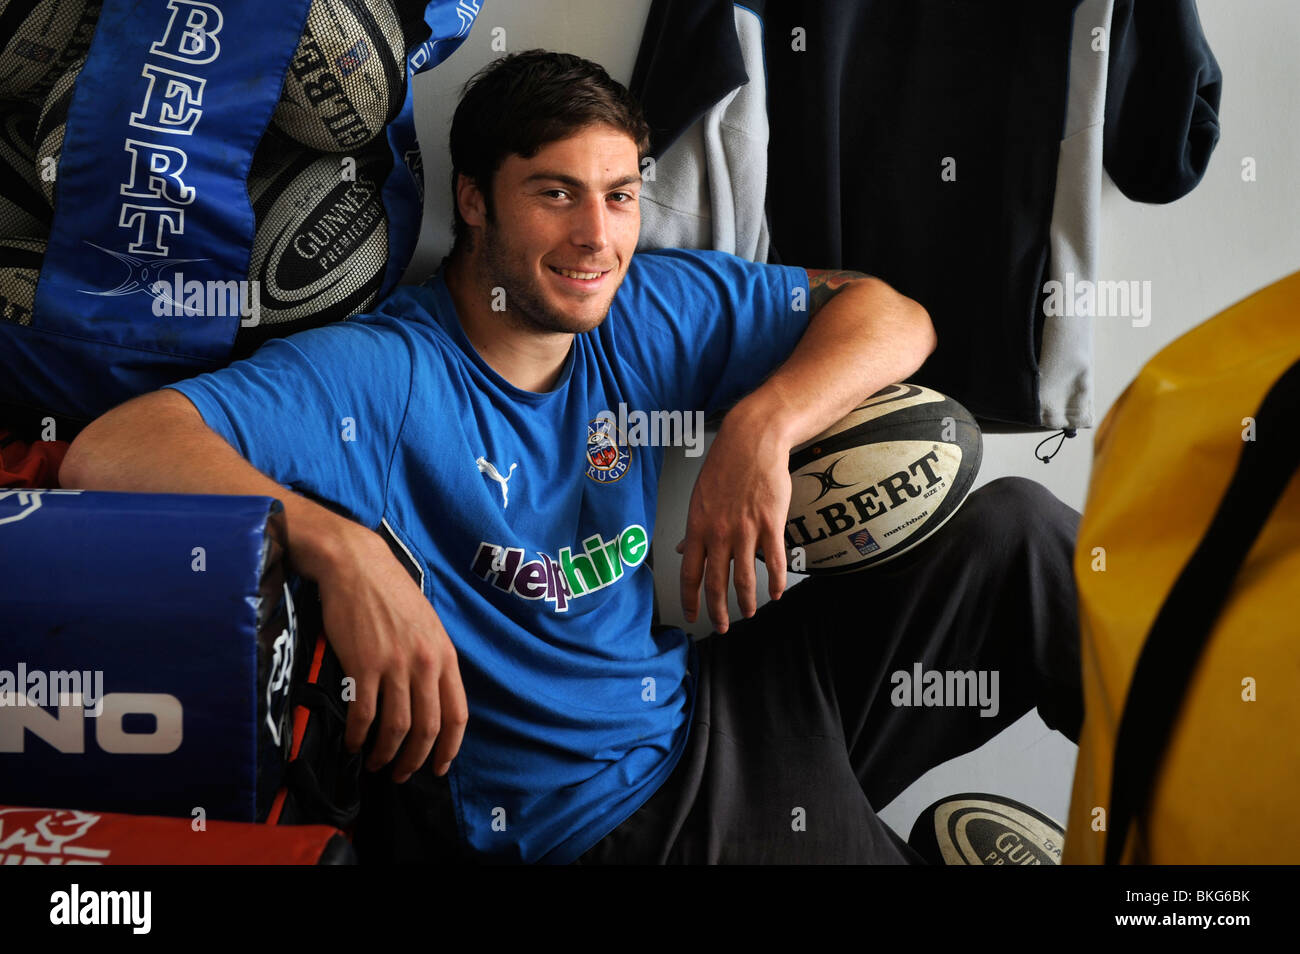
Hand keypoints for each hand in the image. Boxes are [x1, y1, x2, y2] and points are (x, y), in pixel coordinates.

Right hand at [314, 527, 467, 783]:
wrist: (357, 565)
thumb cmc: (391, 592)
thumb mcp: (427, 624)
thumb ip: (433, 659)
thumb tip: (431, 695)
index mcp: (445, 655)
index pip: (457, 713)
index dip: (449, 748)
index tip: (438, 767)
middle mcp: (424, 663)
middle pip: (428, 728)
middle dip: (415, 760)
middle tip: (402, 776)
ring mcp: (394, 665)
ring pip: (396, 727)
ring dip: (386, 753)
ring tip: (376, 764)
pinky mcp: (363, 664)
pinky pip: (364, 713)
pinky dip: (357, 735)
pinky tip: (352, 744)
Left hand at [678, 402, 791, 632]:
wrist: (752, 442)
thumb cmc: (725, 466)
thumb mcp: (699, 498)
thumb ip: (693, 530)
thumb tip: (678, 548)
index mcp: (698, 527)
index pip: (689, 573)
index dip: (690, 600)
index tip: (693, 616)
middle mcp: (718, 533)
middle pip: (716, 583)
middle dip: (718, 611)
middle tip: (722, 627)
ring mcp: (745, 530)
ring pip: (745, 578)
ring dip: (746, 601)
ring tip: (750, 613)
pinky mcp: (770, 523)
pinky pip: (773, 561)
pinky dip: (776, 581)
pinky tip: (777, 592)